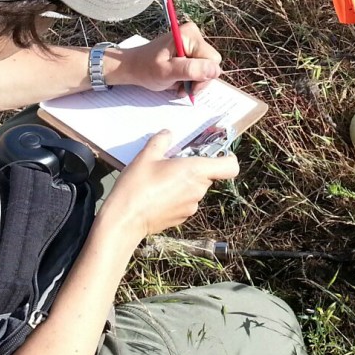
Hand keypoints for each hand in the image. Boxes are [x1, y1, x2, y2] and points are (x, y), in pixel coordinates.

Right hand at [99, 130, 239, 239]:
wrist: (124, 220)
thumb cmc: (137, 186)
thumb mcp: (146, 155)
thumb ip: (161, 140)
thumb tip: (168, 134)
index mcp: (196, 171)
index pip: (230, 166)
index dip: (227, 158)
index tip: (216, 152)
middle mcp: (198, 190)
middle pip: (208, 175)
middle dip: (195, 168)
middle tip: (173, 163)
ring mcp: (190, 207)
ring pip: (195, 189)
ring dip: (184, 182)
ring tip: (160, 179)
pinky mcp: (181, 218)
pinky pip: (185, 202)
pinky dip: (176, 196)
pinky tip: (157, 194)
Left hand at [110, 23, 221, 93]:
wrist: (133, 67)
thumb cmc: (146, 68)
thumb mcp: (167, 72)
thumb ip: (191, 70)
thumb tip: (215, 70)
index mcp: (190, 35)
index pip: (213, 60)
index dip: (202, 76)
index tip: (187, 85)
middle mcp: (194, 36)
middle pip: (211, 65)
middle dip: (198, 80)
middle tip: (181, 88)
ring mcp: (192, 44)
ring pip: (207, 69)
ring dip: (194, 82)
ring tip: (177, 85)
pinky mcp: (190, 51)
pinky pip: (200, 68)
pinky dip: (190, 79)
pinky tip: (178, 82)